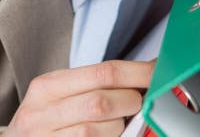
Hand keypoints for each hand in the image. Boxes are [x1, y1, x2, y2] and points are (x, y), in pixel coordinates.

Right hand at [4, 60, 153, 135]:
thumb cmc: (45, 120)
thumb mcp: (60, 94)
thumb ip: (97, 82)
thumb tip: (148, 69)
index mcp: (47, 86)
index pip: (103, 72)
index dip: (138, 73)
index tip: (158, 73)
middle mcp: (41, 114)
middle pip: (102, 102)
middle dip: (130, 102)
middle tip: (135, 103)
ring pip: (100, 131)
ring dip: (118, 128)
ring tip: (114, 124)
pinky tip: (108, 136)